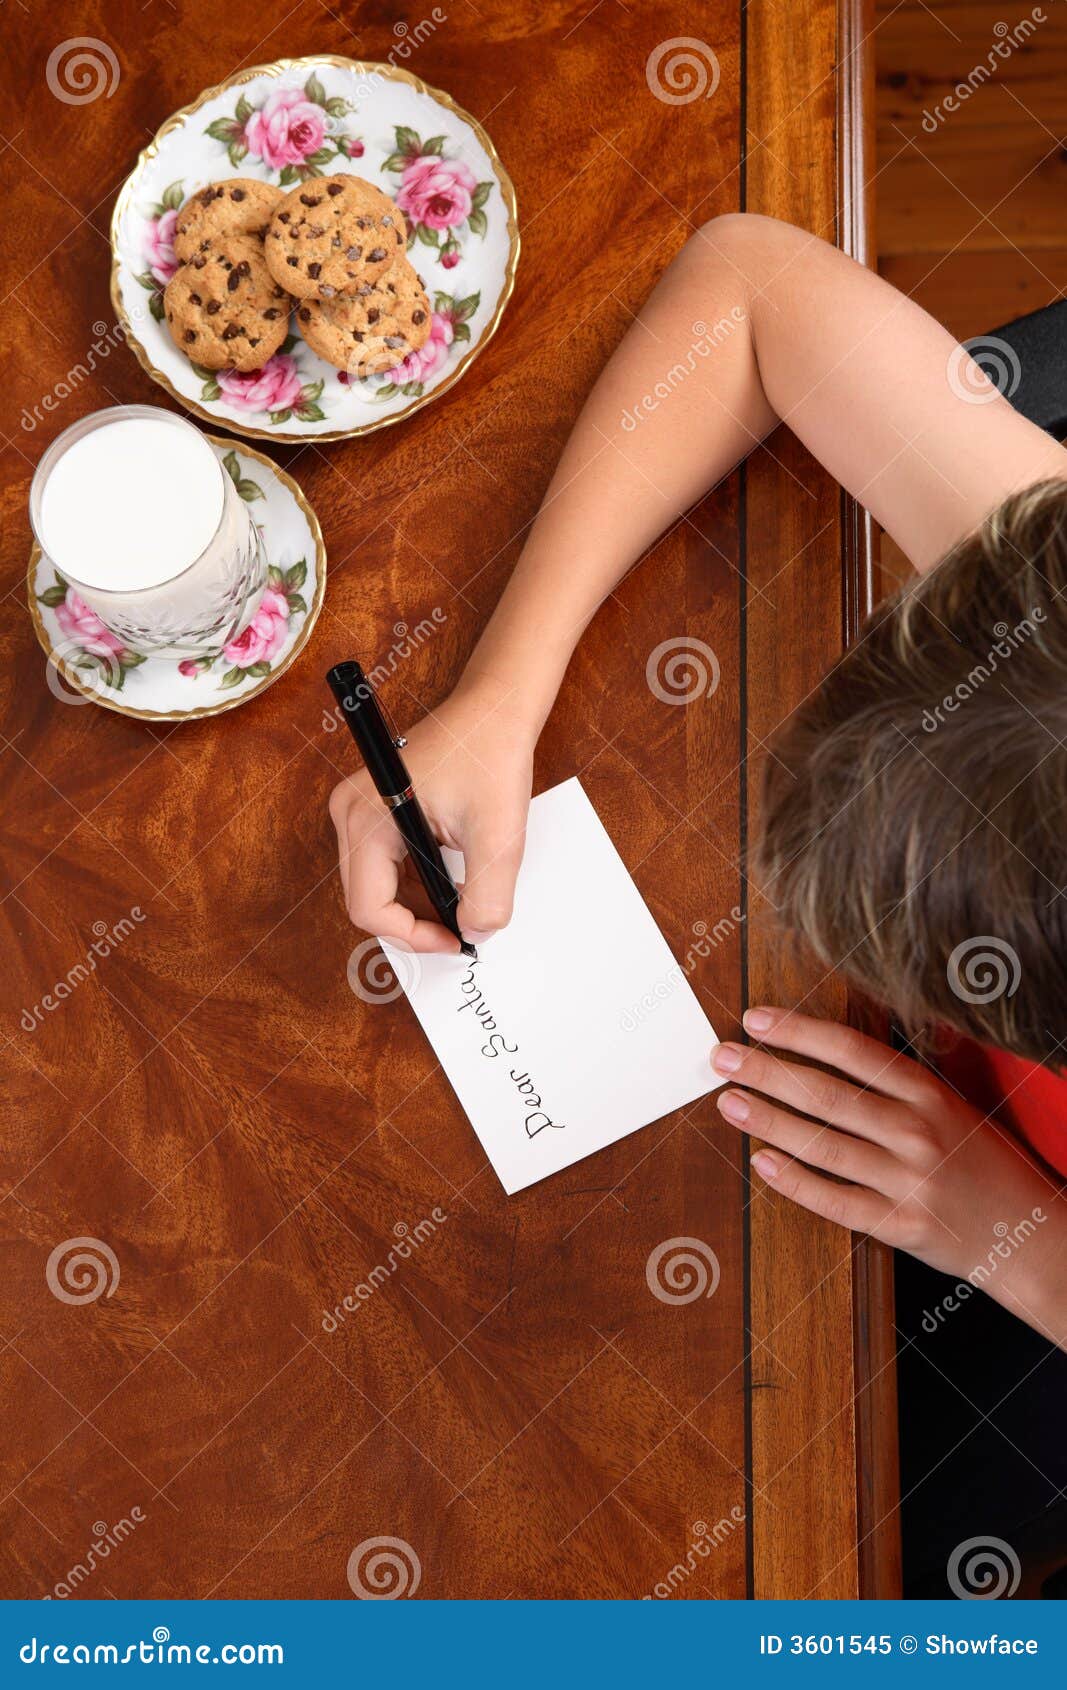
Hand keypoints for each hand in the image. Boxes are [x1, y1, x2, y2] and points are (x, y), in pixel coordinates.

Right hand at [328, 675, 534, 952]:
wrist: (494, 710)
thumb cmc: (491, 754)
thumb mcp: (499, 835)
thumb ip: (488, 896)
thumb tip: (475, 934)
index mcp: (368, 818)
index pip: (369, 907)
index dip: (412, 936)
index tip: (454, 940)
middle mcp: (350, 814)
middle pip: (367, 900)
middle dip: (414, 923)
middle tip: (460, 930)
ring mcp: (357, 811)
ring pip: (376, 887)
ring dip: (417, 905)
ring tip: (461, 902)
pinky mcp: (373, 809)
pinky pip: (385, 866)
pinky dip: (417, 883)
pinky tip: (450, 880)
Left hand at [711, 1008, 1065, 1342]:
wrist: (1029, 1234)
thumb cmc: (983, 1162)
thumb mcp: (953, 1105)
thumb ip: (897, 1081)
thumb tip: (825, 1048)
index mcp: (928, 1094)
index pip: (851, 1051)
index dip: (798, 1032)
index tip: (755, 1019)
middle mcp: (916, 1133)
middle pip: (825, 1094)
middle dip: (766, 1071)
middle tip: (722, 1057)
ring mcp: (907, 1182)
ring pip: (821, 1145)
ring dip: (767, 1121)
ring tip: (729, 1102)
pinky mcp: (899, 1226)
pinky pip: (834, 1201)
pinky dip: (794, 1181)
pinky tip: (761, 1162)